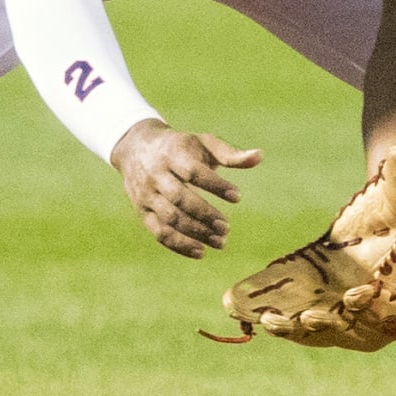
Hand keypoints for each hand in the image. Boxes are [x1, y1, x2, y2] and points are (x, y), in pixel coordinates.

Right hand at [108, 118, 261, 257]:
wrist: (136, 148)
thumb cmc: (180, 147)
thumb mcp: (203, 143)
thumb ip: (231, 153)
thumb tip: (260, 157)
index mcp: (173, 153)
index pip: (194, 172)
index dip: (216, 185)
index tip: (237, 197)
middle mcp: (156, 174)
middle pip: (179, 197)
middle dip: (204, 214)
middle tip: (227, 228)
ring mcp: (147, 194)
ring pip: (169, 218)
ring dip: (195, 233)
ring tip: (221, 242)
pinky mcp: (142, 212)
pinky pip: (158, 232)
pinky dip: (179, 245)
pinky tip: (201, 252)